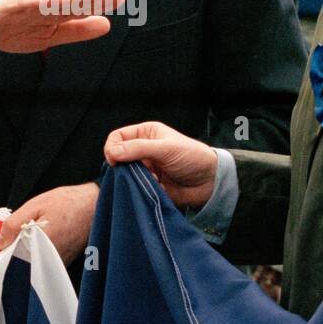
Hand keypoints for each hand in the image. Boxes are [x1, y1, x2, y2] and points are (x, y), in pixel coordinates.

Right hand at [0, 0, 126, 53]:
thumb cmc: (13, 27)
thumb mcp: (50, 35)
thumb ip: (77, 30)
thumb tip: (106, 24)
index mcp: (55, 13)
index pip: (80, 9)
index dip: (99, 4)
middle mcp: (43, 5)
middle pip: (70, 3)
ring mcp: (25, 5)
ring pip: (51, 3)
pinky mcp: (8, 7)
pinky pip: (25, 5)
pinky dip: (38, 2)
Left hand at [0, 182, 98, 263]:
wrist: (95, 204)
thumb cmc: (67, 202)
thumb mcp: (35, 205)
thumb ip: (14, 224)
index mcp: (41, 245)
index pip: (15, 259)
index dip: (6, 252)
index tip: (1, 245)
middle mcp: (51, 259)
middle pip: (25, 264)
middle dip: (17, 254)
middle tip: (16, 238)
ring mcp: (60, 262)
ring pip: (36, 264)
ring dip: (29, 254)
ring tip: (32, 237)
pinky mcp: (67, 262)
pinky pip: (47, 263)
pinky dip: (41, 254)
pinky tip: (42, 241)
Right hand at [103, 121, 217, 208]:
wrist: (210, 182)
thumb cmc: (193, 157)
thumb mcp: (165, 148)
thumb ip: (138, 149)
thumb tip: (112, 152)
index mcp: (146, 134)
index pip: (117, 137)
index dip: (113, 147)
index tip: (115, 160)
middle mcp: (143, 149)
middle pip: (118, 157)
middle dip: (122, 166)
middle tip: (133, 173)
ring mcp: (146, 168)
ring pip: (125, 174)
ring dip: (132, 179)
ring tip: (147, 181)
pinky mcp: (149, 185)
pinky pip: (135, 188)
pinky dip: (139, 190)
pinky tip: (153, 189)